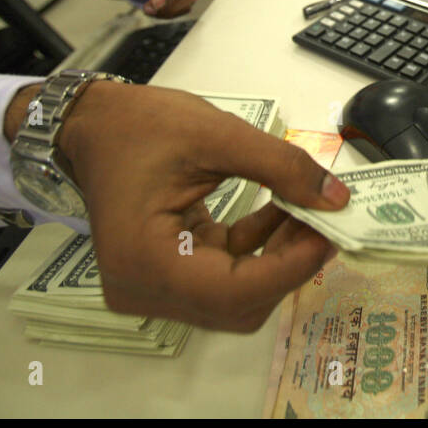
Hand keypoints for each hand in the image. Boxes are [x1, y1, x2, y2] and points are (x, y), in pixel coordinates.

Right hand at [8, 81, 349, 331]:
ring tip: (307, 212)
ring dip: (276, 258)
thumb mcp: (218, 135)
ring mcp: (151, 287)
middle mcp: (143, 289)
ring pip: (234, 296)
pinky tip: (279, 213)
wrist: (91, 124)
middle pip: (238, 304)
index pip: (234, 291)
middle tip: (325, 221)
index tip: (332, 233)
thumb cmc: (140, 125)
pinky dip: (254, 250)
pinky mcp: (164, 275)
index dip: (291, 268)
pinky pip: (221, 277)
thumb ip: (281, 167)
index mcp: (145, 260)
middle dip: (288, 265)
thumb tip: (336, 200)